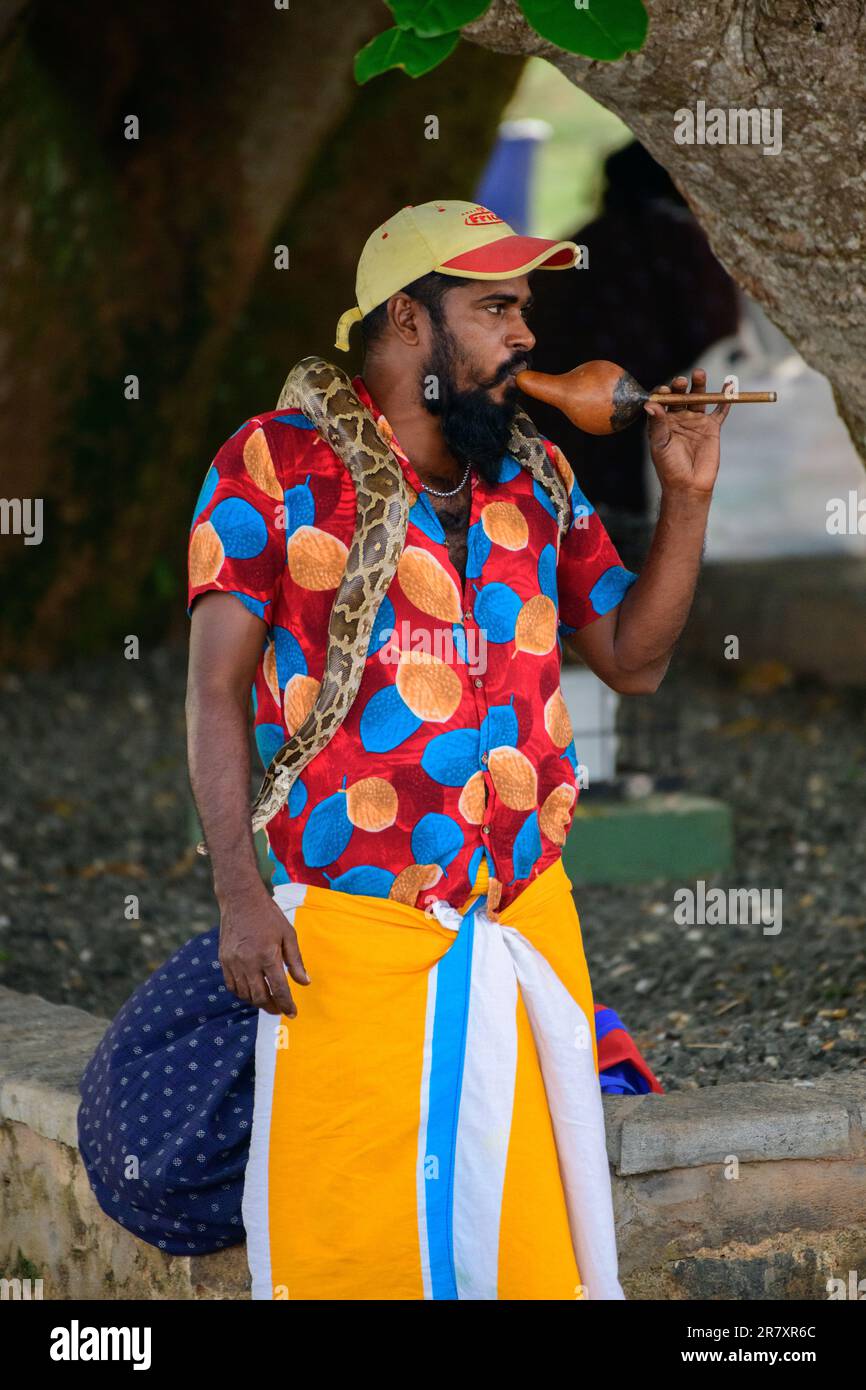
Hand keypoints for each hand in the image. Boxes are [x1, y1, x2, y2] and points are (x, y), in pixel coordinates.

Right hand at [218, 884, 309, 1016]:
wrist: (241, 900)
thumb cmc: (269, 916)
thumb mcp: (288, 935)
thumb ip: (296, 961)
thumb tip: (305, 983)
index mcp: (268, 955)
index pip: (279, 989)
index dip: (286, 1004)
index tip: (292, 1013)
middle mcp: (249, 962)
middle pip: (260, 997)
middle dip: (271, 1007)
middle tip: (280, 1009)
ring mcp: (233, 962)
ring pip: (245, 994)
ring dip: (257, 1001)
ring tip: (268, 1001)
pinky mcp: (224, 960)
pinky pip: (232, 985)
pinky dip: (242, 993)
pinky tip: (251, 991)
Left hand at [644, 368, 731, 496]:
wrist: (689, 484)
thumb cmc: (669, 466)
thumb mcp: (660, 444)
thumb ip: (657, 423)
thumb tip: (650, 404)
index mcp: (662, 421)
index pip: (661, 401)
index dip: (662, 394)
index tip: (663, 391)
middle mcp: (679, 417)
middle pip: (680, 396)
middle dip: (680, 387)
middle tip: (680, 382)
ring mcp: (696, 421)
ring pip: (699, 398)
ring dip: (699, 385)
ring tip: (699, 374)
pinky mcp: (711, 427)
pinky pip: (720, 410)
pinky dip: (725, 398)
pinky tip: (728, 384)